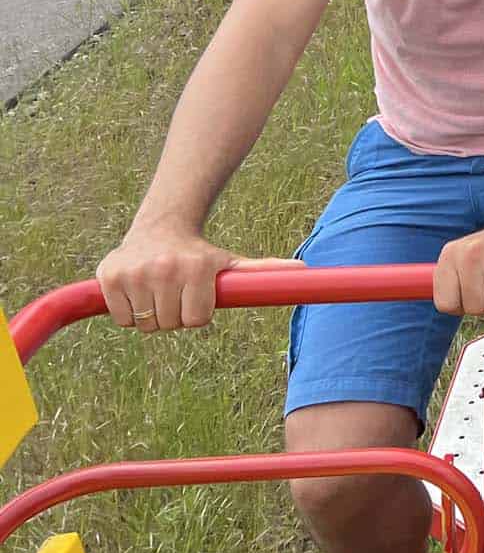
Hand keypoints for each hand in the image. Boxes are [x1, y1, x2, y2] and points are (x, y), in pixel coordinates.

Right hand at [97, 226, 303, 331]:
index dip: (197, 314)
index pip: (197, 320)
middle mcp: (164, 268)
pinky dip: (128, 312)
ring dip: (152, 316)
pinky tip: (138, 290)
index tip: (195, 297)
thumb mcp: (233, 263)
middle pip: (170, 324)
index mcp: (196, 268)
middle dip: (174, 316)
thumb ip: (266, 271)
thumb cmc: (202, 254)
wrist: (161, 228)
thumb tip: (305, 270)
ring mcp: (134, 272)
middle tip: (176, 294)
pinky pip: (121, 318)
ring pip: (145, 324)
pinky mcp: (108, 276)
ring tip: (159, 291)